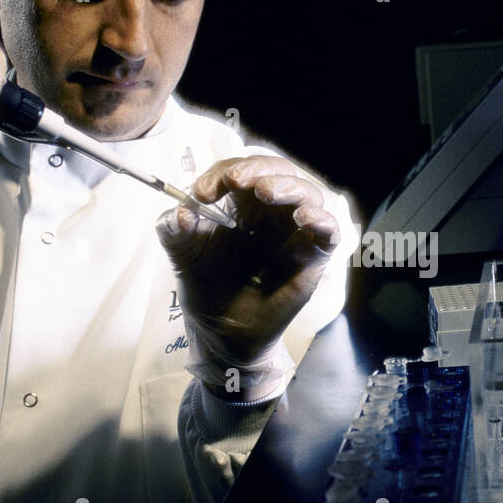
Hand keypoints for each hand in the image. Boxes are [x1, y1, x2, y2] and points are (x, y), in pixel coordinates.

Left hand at [155, 155, 340, 399]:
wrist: (222, 333)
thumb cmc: (206, 287)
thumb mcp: (182, 255)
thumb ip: (173, 229)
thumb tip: (181, 212)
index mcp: (240, 203)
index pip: (241, 170)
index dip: (223, 172)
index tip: (202, 193)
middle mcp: (271, 212)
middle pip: (278, 172)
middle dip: (258, 168)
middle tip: (237, 179)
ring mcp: (294, 232)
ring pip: (307, 192)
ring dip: (288, 185)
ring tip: (266, 192)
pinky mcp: (312, 256)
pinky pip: (329, 230)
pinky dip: (321, 218)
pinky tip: (304, 217)